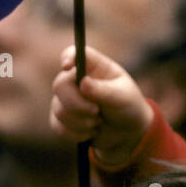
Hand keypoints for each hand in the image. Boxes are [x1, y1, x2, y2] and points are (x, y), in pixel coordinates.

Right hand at [50, 45, 152, 165]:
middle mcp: (76, 80)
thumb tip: (83, 83)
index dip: (67, 57)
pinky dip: (75, 133)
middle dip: (77, 104)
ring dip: (81, 122)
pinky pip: (57, 125)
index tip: (67, 67)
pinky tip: (90, 133)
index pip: (73, 53)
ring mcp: (67, 99)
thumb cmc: (128, 107)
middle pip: (59, 85)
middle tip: (96, 112)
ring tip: (99, 123)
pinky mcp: (62, 118)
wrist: (127, 133)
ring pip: (58, 109)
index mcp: (93, 66)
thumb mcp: (123, 97)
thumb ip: (104, 90)